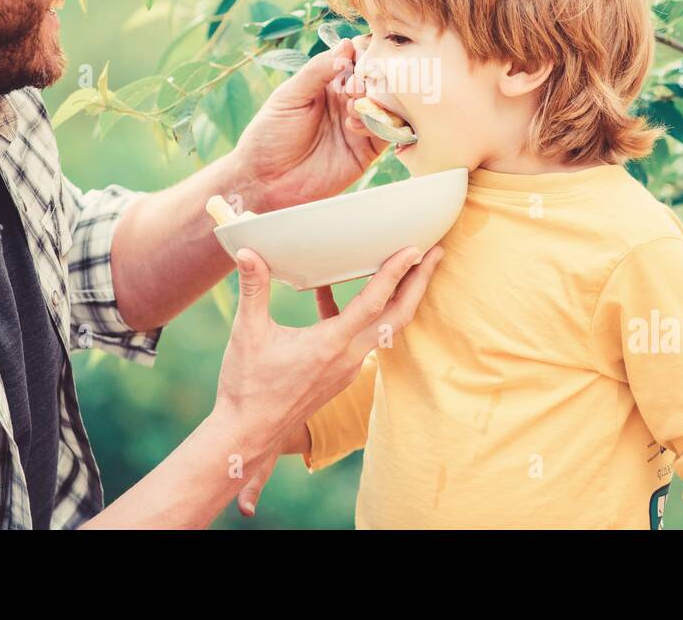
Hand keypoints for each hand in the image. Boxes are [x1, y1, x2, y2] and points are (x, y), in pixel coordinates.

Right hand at [214, 241, 443, 514]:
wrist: (250, 433)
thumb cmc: (247, 386)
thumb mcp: (249, 333)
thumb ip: (253, 290)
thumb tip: (245, 252)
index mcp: (330, 345)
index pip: (373, 304)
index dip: (395, 274)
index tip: (415, 250)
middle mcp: (347, 357)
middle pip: (397, 316)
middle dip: (419, 284)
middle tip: (436, 253)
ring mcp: (346, 368)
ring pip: (384, 327)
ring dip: (398, 297)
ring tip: (407, 267)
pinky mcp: (338, 373)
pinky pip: (360, 336)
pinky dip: (359, 312)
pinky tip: (327, 292)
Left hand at [230, 36, 385, 210]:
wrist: (266, 181)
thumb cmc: (270, 134)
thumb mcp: (290, 96)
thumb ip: (318, 70)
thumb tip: (347, 44)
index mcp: (329, 82)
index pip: (357, 57)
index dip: (363, 54)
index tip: (357, 57)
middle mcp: (348, 100)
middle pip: (378, 78)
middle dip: (371, 77)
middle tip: (353, 87)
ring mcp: (360, 124)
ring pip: (387, 104)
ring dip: (374, 100)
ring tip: (350, 107)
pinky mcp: (367, 150)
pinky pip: (387, 132)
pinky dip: (377, 124)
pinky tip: (352, 126)